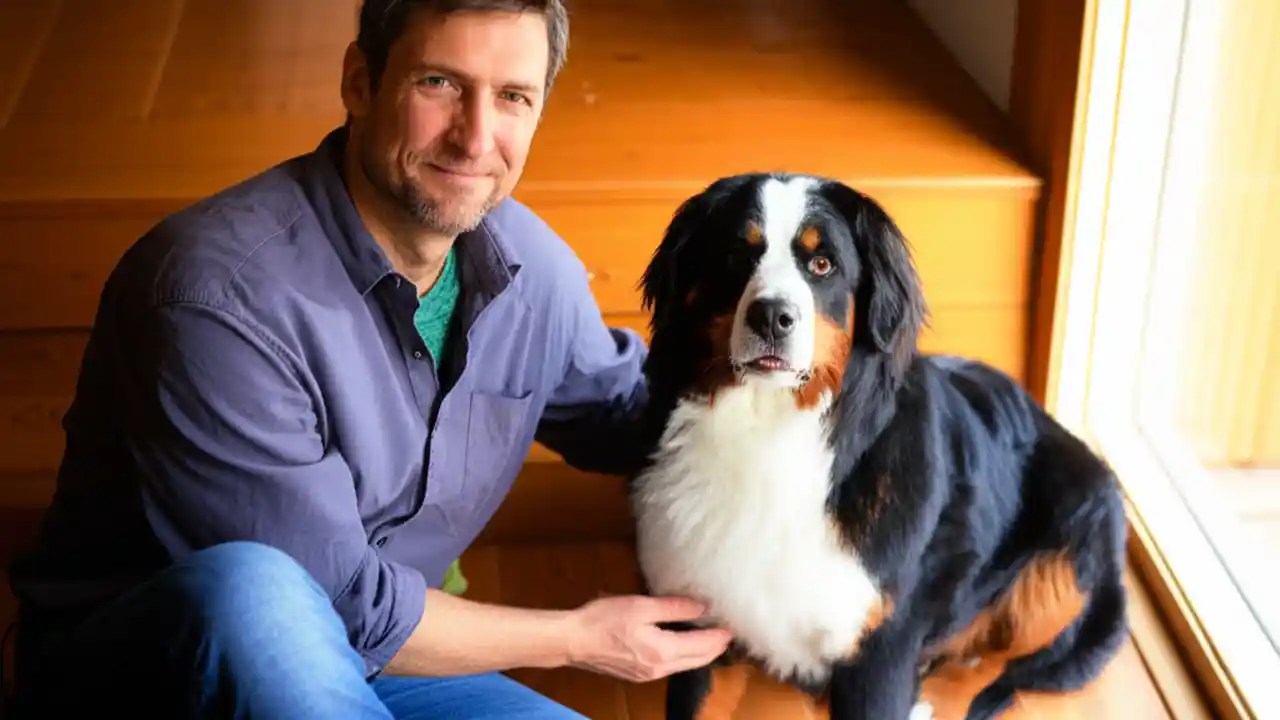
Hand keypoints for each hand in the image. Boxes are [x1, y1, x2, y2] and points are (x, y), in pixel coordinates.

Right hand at [565, 595, 733, 682]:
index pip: (702, 647)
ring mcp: (648, 674)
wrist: (573, 641)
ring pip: (684, 665)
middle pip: (697, 661)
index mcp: (663, 652)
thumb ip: (673, 608)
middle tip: (727, 635)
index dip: (719, 637)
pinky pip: (671, 666)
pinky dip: (684, 656)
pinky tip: (683, 647)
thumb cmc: (604, 620)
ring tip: (711, 640)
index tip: (732, 627)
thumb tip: (701, 607)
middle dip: (715, 648)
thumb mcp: (641, 607)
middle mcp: (659, 668)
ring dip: (701, 654)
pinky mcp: (638, 673)